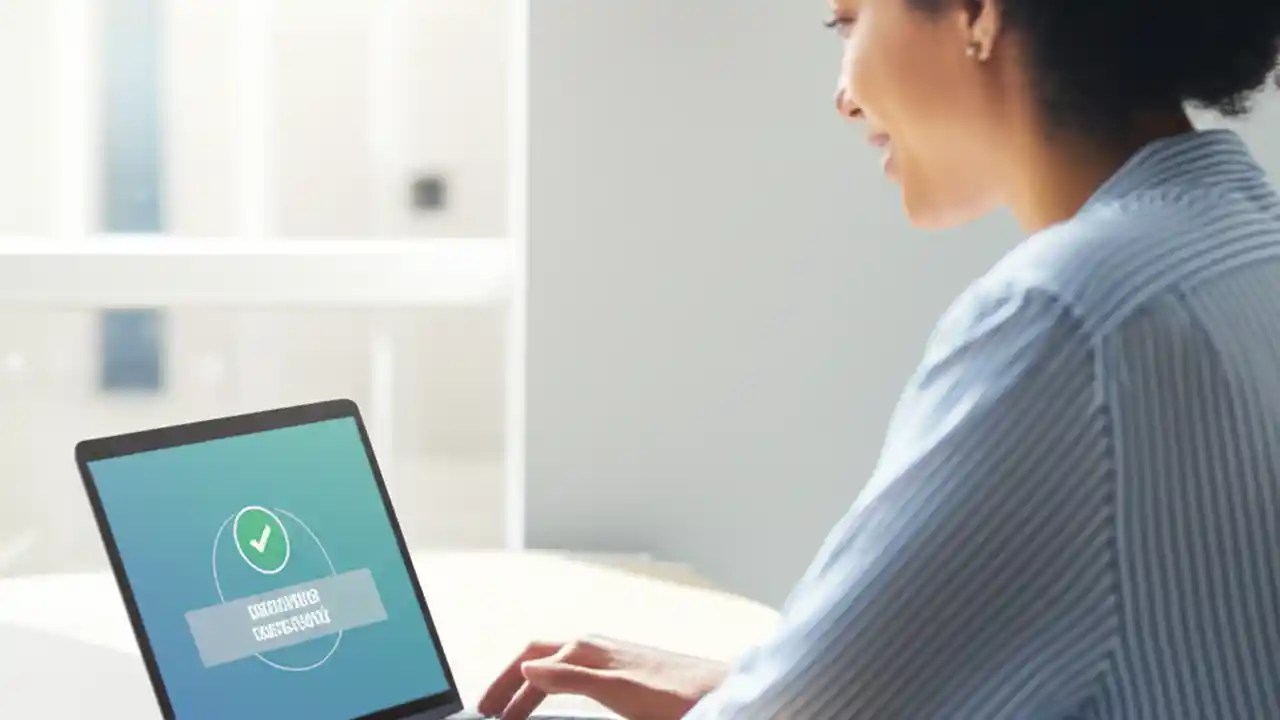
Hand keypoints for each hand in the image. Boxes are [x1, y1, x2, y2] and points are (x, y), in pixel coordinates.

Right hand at [477, 635, 728, 719]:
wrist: (719, 691)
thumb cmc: (673, 694)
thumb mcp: (617, 690)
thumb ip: (571, 676)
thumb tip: (527, 666)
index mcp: (586, 648)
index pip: (528, 660)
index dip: (502, 684)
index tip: (483, 711)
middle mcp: (594, 646)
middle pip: (538, 658)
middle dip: (510, 682)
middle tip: (489, 712)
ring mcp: (609, 656)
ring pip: (555, 664)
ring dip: (530, 684)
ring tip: (514, 709)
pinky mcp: (623, 670)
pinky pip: (574, 672)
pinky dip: (553, 684)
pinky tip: (556, 697)